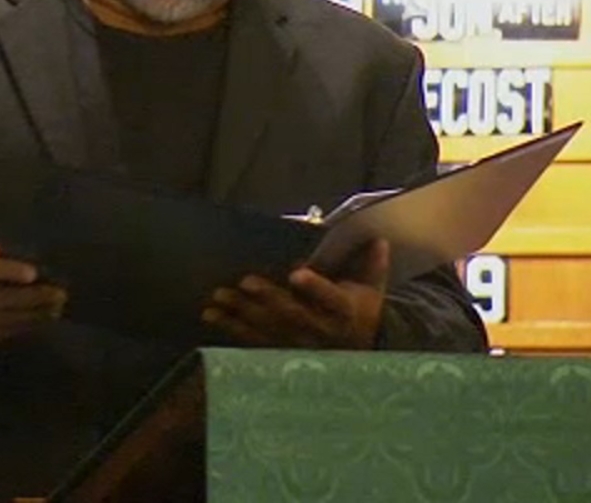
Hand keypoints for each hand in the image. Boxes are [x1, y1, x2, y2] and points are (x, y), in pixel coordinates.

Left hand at [201, 239, 389, 348]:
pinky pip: (253, 340)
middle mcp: (320, 330)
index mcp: (345, 311)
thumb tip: (378, 239)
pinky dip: (231, 327)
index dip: (315, 287)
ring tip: (220, 297)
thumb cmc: (361, 310)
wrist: (360, 349)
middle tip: (245, 282)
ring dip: (242, 312)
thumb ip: (373, 264)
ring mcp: (298, 343)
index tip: (297, 272)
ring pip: (268, 328)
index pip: (331, 298)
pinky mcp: (280, 350)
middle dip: (268, 298)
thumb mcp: (373, 288)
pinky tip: (212, 315)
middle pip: (292, 314)